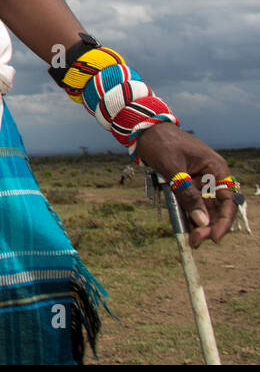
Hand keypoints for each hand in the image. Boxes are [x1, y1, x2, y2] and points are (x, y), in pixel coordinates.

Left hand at [134, 123, 237, 246]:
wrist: (143, 130)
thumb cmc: (161, 143)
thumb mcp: (173, 169)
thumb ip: (187, 193)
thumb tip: (202, 220)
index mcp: (215, 169)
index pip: (227, 200)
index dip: (223, 221)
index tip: (214, 238)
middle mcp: (210, 176)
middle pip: (216, 207)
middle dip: (207, 226)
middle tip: (195, 242)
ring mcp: (198, 181)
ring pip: (203, 208)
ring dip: (198, 224)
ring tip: (190, 240)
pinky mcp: (185, 184)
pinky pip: (190, 203)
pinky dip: (188, 214)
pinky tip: (184, 228)